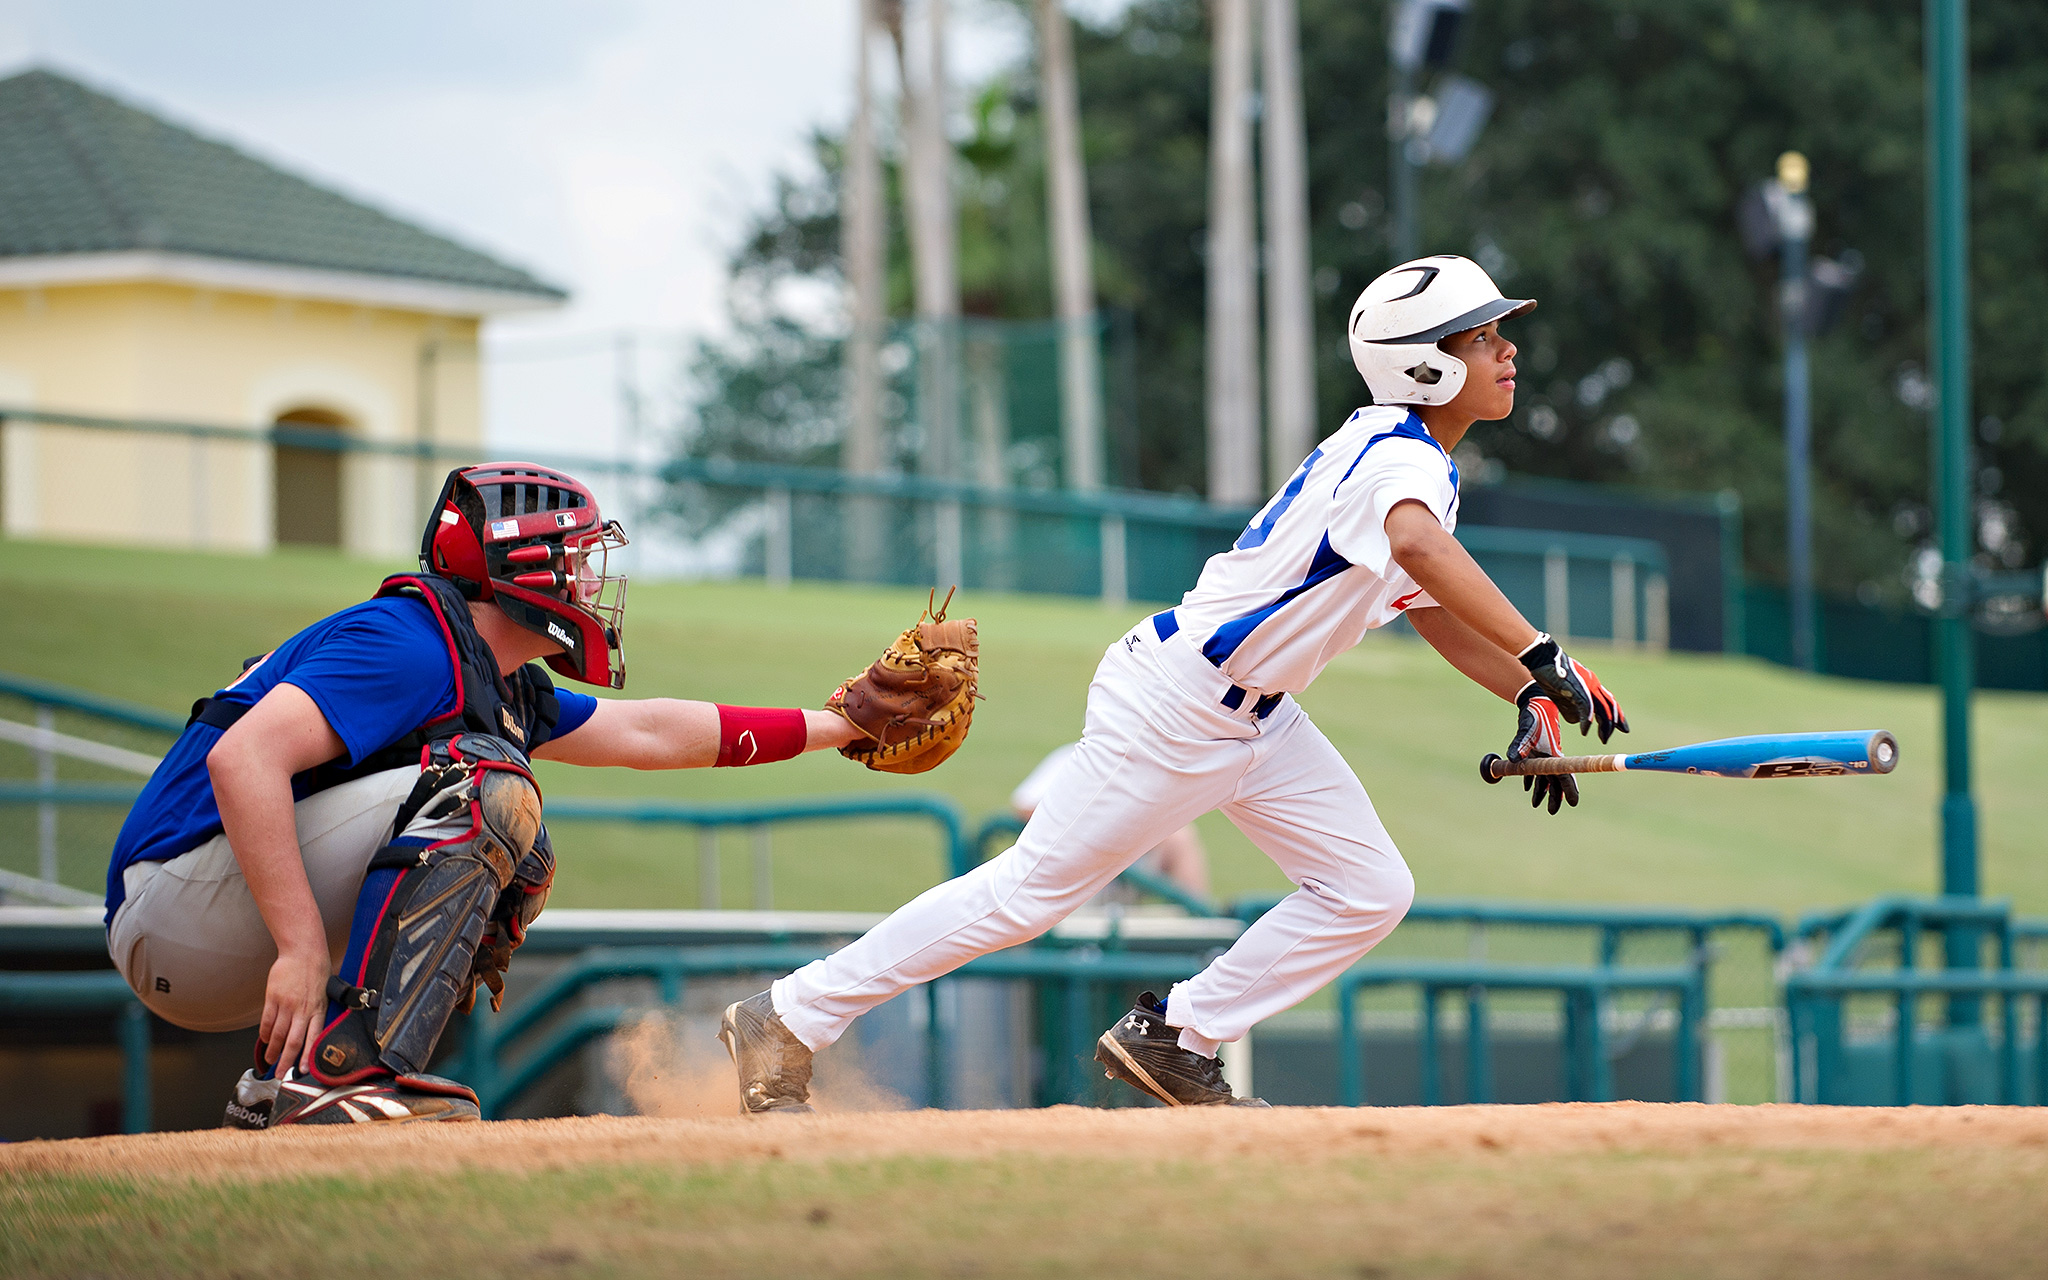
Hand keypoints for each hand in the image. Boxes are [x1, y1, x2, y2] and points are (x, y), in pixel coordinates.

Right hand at [258, 947, 330, 1074]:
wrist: (303, 951)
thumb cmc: (317, 971)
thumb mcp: (325, 993)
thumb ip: (318, 1012)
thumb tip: (313, 1031)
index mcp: (318, 1010)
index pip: (313, 1038)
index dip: (306, 1056)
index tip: (302, 1071)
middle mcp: (303, 1009)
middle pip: (292, 1041)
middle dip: (286, 1061)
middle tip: (280, 1074)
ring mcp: (287, 1004)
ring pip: (277, 1034)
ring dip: (273, 1050)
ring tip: (270, 1060)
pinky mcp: (273, 997)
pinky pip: (267, 1020)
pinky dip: (265, 1033)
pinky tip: (264, 1041)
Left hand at [1508, 683, 1577, 814]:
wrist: (1534, 701)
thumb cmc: (1534, 715)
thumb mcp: (1526, 730)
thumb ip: (1519, 744)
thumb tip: (1512, 760)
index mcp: (1553, 754)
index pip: (1564, 776)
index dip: (1569, 790)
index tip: (1573, 803)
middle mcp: (1551, 756)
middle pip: (1554, 781)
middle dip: (1554, 797)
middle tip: (1552, 812)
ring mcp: (1543, 754)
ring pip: (1544, 777)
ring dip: (1540, 790)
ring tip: (1535, 804)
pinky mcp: (1535, 751)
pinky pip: (1535, 769)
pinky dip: (1531, 779)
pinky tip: (1527, 787)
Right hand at [1516, 633, 1628, 742]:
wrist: (1542, 659)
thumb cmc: (1550, 676)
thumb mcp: (1562, 696)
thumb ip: (1571, 708)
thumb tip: (1578, 722)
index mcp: (1592, 684)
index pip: (1609, 701)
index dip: (1617, 715)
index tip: (1621, 728)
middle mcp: (1594, 684)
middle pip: (1610, 706)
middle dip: (1613, 724)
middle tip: (1609, 737)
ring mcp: (1587, 686)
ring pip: (1603, 709)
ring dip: (1604, 726)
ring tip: (1603, 738)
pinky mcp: (1578, 689)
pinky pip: (1587, 708)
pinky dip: (1586, 721)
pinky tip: (1585, 731)